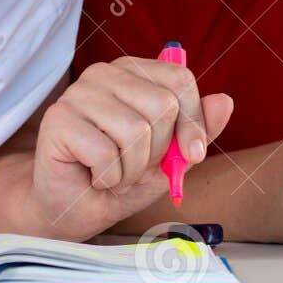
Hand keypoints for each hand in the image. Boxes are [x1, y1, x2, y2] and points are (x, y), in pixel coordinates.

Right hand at [30, 57, 232, 239]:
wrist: (73, 209)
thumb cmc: (120, 178)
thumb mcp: (170, 158)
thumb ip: (197, 130)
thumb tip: (224, 101)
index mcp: (133, 73)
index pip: (180, 79)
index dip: (193, 121)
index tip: (192, 154)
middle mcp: (104, 73)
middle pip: (162, 106)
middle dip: (157, 151)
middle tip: (134, 165)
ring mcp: (78, 93)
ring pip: (136, 131)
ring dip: (131, 170)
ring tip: (114, 173)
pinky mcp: (58, 119)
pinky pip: (106, 153)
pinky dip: (108, 178)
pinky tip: (93, 177)